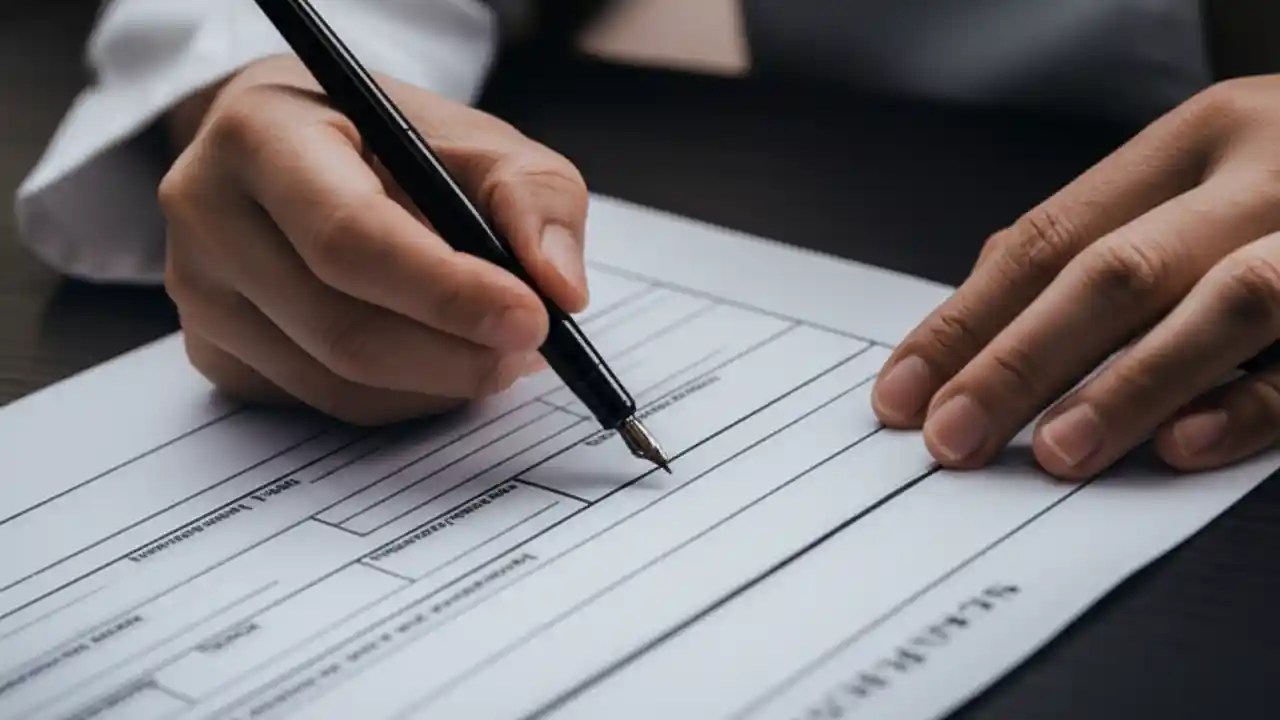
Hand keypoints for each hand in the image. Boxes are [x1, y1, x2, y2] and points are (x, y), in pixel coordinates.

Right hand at [159, 56, 588, 423]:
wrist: (297, 147)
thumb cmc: (390, 142)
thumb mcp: (476, 139)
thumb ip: (533, 197)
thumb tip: (560, 288)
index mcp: (261, 135)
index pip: (350, 236)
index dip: (446, 291)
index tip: (531, 319)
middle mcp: (207, 214)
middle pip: (339, 327)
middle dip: (455, 354)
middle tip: (530, 348)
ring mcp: (198, 294)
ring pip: (334, 382)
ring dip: (438, 383)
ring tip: (496, 350)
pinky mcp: (212, 352)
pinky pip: (321, 406)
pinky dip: (401, 399)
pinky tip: (437, 359)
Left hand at [873, 75, 1279, 478]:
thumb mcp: (1208, 185)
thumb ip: (1111, 246)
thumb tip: (975, 336)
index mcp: (1197, 139)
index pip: (1048, 237)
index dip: (966, 321)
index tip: (904, 393)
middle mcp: (1264, 172)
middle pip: (1114, 269)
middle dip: (1018, 361)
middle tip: (952, 439)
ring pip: (1221, 304)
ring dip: (1128, 386)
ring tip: (1056, 454)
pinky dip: (1248, 407)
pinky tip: (1183, 447)